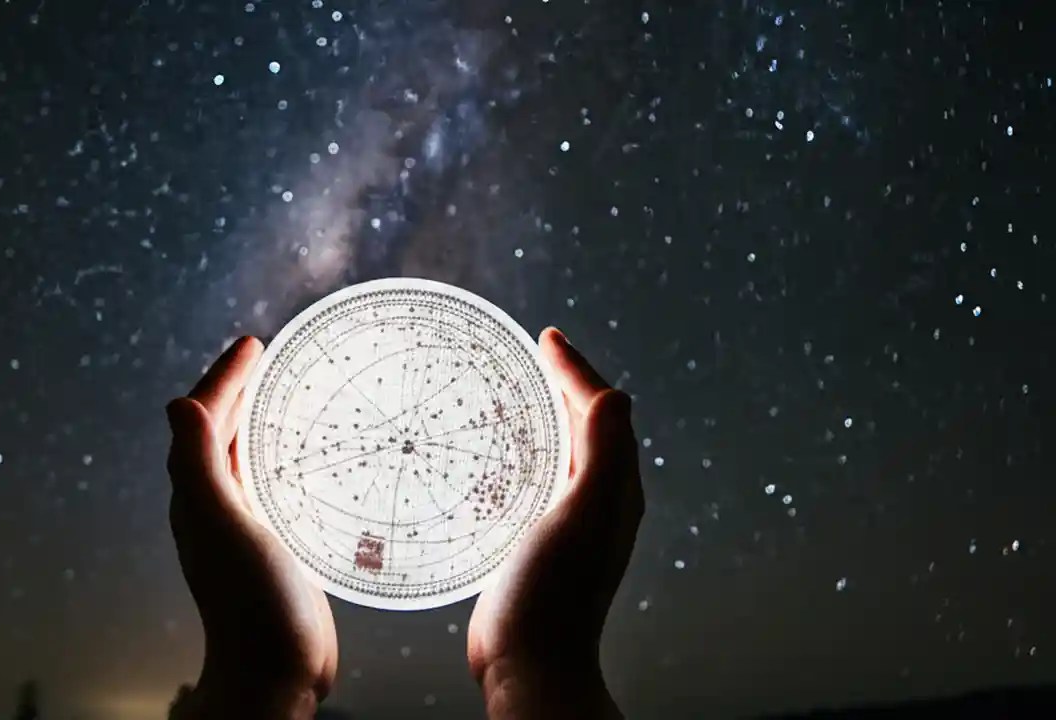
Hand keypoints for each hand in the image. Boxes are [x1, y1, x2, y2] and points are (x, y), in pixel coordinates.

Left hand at [165, 336, 337, 719]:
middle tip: (263, 356)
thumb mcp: (225, 525)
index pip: (203, 419)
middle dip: (234, 390)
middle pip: (216, 433)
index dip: (225, 378)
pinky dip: (274, 456)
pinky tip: (298, 459)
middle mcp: (212, 507)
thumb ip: (198, 467)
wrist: (275, 672)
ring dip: (252, 421)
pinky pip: (265, 484)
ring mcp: (239, 528)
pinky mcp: (267, 546)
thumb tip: (178, 403)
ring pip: (238, 458)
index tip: (253, 343)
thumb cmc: (253, 604)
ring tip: (277, 393)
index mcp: (198, 496)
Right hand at [467, 327, 642, 719]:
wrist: (532, 661)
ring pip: (569, 450)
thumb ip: (605, 453)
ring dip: (552, 414)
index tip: (547, 336)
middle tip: (540, 350)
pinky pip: (545, 478)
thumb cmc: (554, 592)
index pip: (601, 410)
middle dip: (568, 383)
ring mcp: (572, 522)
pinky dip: (532, 450)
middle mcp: (601, 501)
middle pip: (590, 425)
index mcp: (615, 488)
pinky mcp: (543, 540)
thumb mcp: (584, 513)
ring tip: (526, 388)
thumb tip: (615, 394)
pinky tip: (507, 454)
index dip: (575, 369)